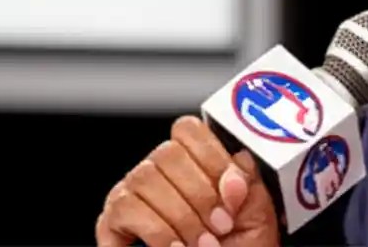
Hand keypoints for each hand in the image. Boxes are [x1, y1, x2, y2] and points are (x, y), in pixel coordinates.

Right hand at [96, 116, 278, 246]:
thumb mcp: (254, 218)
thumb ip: (249, 184)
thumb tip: (239, 158)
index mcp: (193, 164)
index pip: (189, 130)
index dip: (213, 158)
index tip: (234, 194)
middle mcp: (158, 173)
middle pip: (167, 153)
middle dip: (200, 195)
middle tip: (220, 227)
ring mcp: (132, 193)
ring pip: (144, 178)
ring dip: (180, 217)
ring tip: (202, 244)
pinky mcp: (113, 221)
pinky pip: (124, 208)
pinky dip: (156, 231)